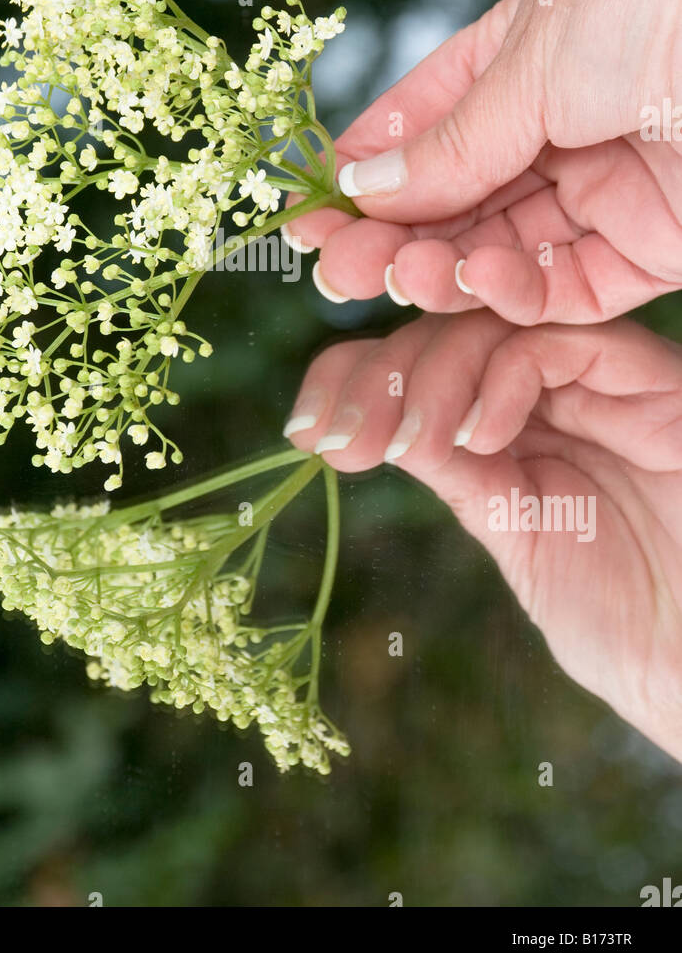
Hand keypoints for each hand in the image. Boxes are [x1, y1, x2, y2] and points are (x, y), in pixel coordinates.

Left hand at [285, 311, 681, 760]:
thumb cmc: (631, 628)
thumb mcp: (516, 538)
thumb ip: (458, 473)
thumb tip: (358, 426)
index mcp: (515, 429)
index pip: (419, 367)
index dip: (354, 379)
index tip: (306, 431)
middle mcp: (555, 395)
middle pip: (445, 332)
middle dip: (378, 378)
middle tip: (341, 440)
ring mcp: (602, 384)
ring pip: (493, 324)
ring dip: (428, 375)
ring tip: (406, 445)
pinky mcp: (654, 382)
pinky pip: (564, 340)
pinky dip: (506, 376)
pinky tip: (481, 439)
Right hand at [288, 0, 681, 323]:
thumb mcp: (537, 52)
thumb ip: (455, 137)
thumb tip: (361, 185)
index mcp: (531, 50)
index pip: (428, 121)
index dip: (368, 167)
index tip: (311, 210)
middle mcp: (564, 122)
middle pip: (457, 195)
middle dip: (395, 233)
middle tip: (337, 271)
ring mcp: (608, 187)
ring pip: (503, 248)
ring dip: (445, 268)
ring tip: (397, 277)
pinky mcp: (656, 249)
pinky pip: (569, 286)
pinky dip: (518, 292)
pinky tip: (476, 282)